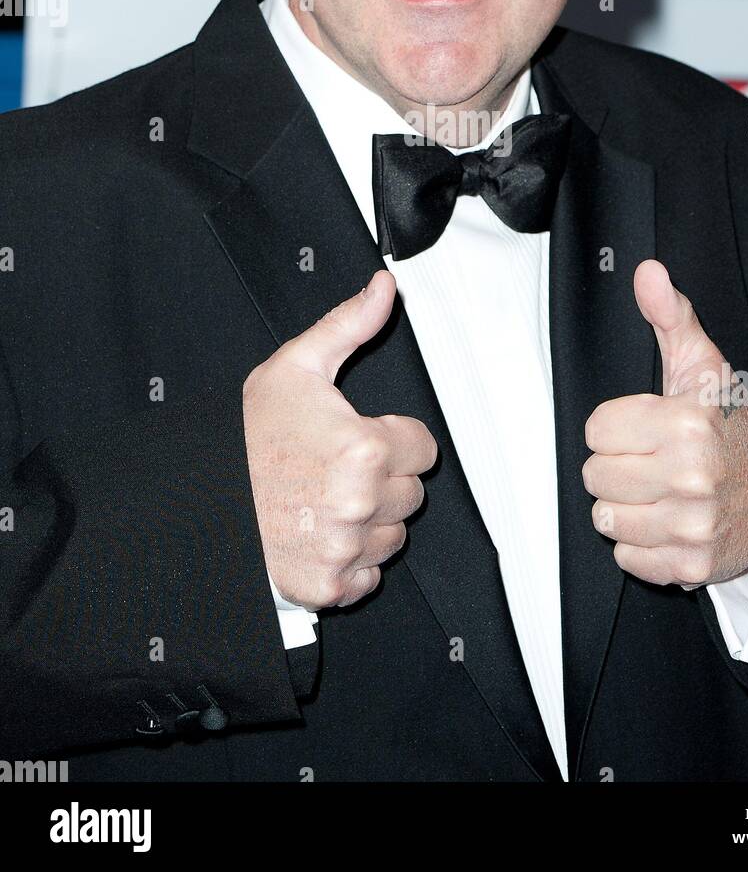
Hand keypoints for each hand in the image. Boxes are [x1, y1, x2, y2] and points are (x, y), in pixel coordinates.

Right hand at [242, 270, 437, 609]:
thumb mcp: (296, 367)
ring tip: (324, 499)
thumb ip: (349, 326)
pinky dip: (349, 560)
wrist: (198, 498)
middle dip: (383, 478)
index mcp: (365, 448)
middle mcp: (361, 502)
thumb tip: (383, 288)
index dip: (394, 438)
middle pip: (411, 493)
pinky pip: (368, 575)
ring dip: (370, 520)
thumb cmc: (246, 437)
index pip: (425, 448)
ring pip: (393, 535)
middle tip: (336, 467)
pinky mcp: (331, 585)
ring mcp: (346, 548)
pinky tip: (318, 533)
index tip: (361, 437)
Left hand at [583, 259, 747, 587]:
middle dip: (617, 467)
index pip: (596, 430)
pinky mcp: (690, 566)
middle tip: (652, 461)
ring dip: (626, 507)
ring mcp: (691, 525)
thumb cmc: (735, 428)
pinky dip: (641, 545)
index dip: (616, 428)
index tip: (645, 428)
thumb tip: (646, 271)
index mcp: (686, 422)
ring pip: (606, 519)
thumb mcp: (704, 368)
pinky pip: (627, 557)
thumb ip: (670, 316)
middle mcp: (689, 476)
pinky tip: (668, 523)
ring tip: (659, 492)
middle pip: (594, 476)